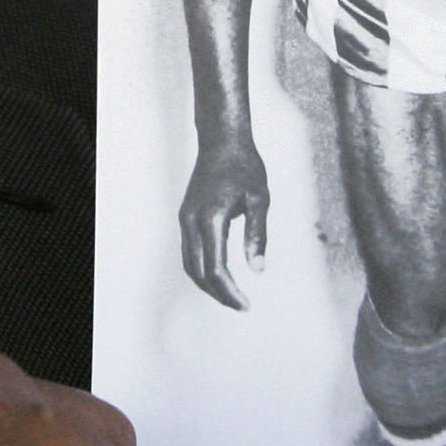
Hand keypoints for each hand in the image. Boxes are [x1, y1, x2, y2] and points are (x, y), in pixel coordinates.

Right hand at [177, 138, 271, 308]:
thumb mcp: (260, 200)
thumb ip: (257, 236)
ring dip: (207, 284)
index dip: (230, 292)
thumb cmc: (244, 167)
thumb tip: (257, 270)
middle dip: (218, 293)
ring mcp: (185, 219)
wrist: (221, 141)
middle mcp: (191, 222)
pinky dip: (201, 269)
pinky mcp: (185, 216)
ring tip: (230, 295)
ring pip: (189, 264)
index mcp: (211, 219)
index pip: (216, 269)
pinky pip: (189, 252)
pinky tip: (220, 274)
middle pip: (198, 272)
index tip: (247, 304)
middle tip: (241, 305)